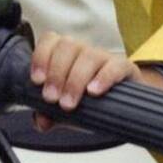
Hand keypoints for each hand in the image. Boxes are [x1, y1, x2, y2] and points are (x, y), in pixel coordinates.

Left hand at [29, 32, 162, 130]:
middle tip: (52, 98)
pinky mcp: (124, 68)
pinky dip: (103, 78)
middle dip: (56, 73)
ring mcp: (104, 57)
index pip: (50, 41)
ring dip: (75, 80)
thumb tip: (41, 121)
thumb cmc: (89, 101)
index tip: (37, 80)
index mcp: (65, 54)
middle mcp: (83, 51)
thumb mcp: (66, 109)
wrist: (123, 106)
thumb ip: (50, 114)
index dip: (41, 57)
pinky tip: (93, 92)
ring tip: (68, 103)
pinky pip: (114, 66)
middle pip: (67, 46)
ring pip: (89, 56)